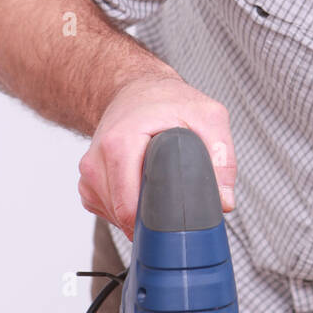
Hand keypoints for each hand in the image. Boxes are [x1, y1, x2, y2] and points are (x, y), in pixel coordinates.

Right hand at [78, 72, 237, 240]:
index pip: (128, 206)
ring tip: (160, 188)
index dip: (157, 223)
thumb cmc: (169, 101)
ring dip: (140, 215)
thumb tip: (223, 201)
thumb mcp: (207, 117)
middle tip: (177, 204)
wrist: (138, 90)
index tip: (178, 223)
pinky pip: (107, 212)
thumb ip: (221, 158)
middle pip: (122, 215)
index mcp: (120, 143)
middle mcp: (98, 159)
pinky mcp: (89, 183)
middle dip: (152, 220)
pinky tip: (143, 190)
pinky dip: (127, 210)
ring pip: (114, 217)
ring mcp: (89, 173)